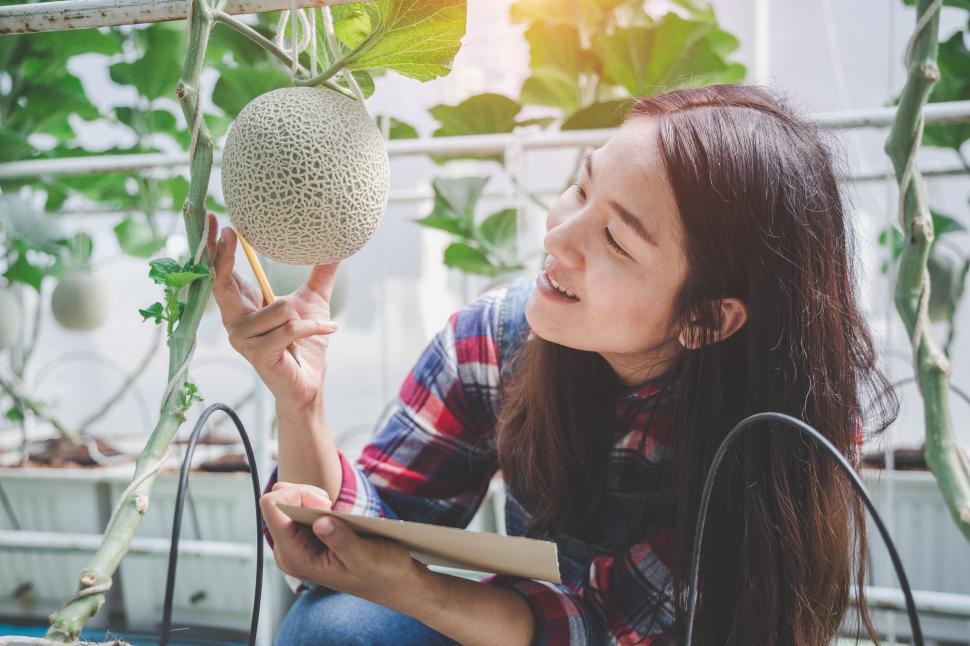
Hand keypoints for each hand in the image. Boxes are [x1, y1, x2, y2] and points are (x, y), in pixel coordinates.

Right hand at [206, 213, 338, 409]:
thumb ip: (320, 274)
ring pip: (277, 308)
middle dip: (226, 256)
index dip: (217, 247)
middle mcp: (234, 321)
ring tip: (307, 328)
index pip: (221, 271)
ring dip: (301, 317)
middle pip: (223, 281)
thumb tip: (336, 245)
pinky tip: (328, 330)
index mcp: (241, 306)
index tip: (217, 219)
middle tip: (234, 232)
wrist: (310, 383)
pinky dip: (315, 327)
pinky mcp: (257, 354)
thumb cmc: (306, 345)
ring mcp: (241, 339)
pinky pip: (291, 327)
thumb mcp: (313, 302)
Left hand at [260, 482, 419, 602]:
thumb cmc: (380, 572)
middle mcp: (288, 551)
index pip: (272, 507)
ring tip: (333, 510)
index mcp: (295, 557)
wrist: (390, 582)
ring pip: (286, 500)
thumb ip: (342, 540)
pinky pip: (297, 505)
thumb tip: (319, 522)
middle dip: (304, 494)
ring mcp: (294, 544)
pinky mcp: (304, 537)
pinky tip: (334, 514)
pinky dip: (316, 501)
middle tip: (330, 506)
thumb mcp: (366, 557)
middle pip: (277, 499)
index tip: (325, 503)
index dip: (298, 495)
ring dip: (311, 497)